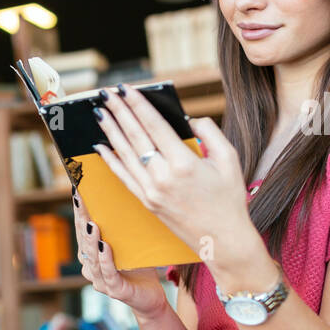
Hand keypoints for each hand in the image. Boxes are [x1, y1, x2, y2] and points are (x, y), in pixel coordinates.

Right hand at [73, 188, 170, 318]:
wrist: (151, 298)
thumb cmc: (139, 269)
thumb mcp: (130, 245)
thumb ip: (121, 229)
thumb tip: (125, 195)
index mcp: (91, 255)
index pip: (82, 229)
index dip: (79, 210)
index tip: (77, 189)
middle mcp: (91, 267)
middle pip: (83, 241)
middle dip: (81, 218)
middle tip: (80, 198)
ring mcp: (100, 281)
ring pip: (92, 258)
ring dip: (91, 240)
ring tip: (92, 223)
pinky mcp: (115, 290)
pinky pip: (108, 273)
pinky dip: (105, 259)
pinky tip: (105, 246)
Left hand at [92, 85, 257, 267]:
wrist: (222, 240)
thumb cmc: (229, 199)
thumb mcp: (229, 160)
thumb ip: (211, 133)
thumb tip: (189, 120)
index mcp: (184, 163)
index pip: (154, 126)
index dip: (137, 105)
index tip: (125, 89)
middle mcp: (163, 177)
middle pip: (135, 137)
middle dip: (119, 112)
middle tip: (105, 94)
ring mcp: (151, 192)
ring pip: (125, 155)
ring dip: (110, 132)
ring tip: (100, 112)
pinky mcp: (146, 202)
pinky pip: (124, 177)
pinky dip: (111, 160)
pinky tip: (101, 146)